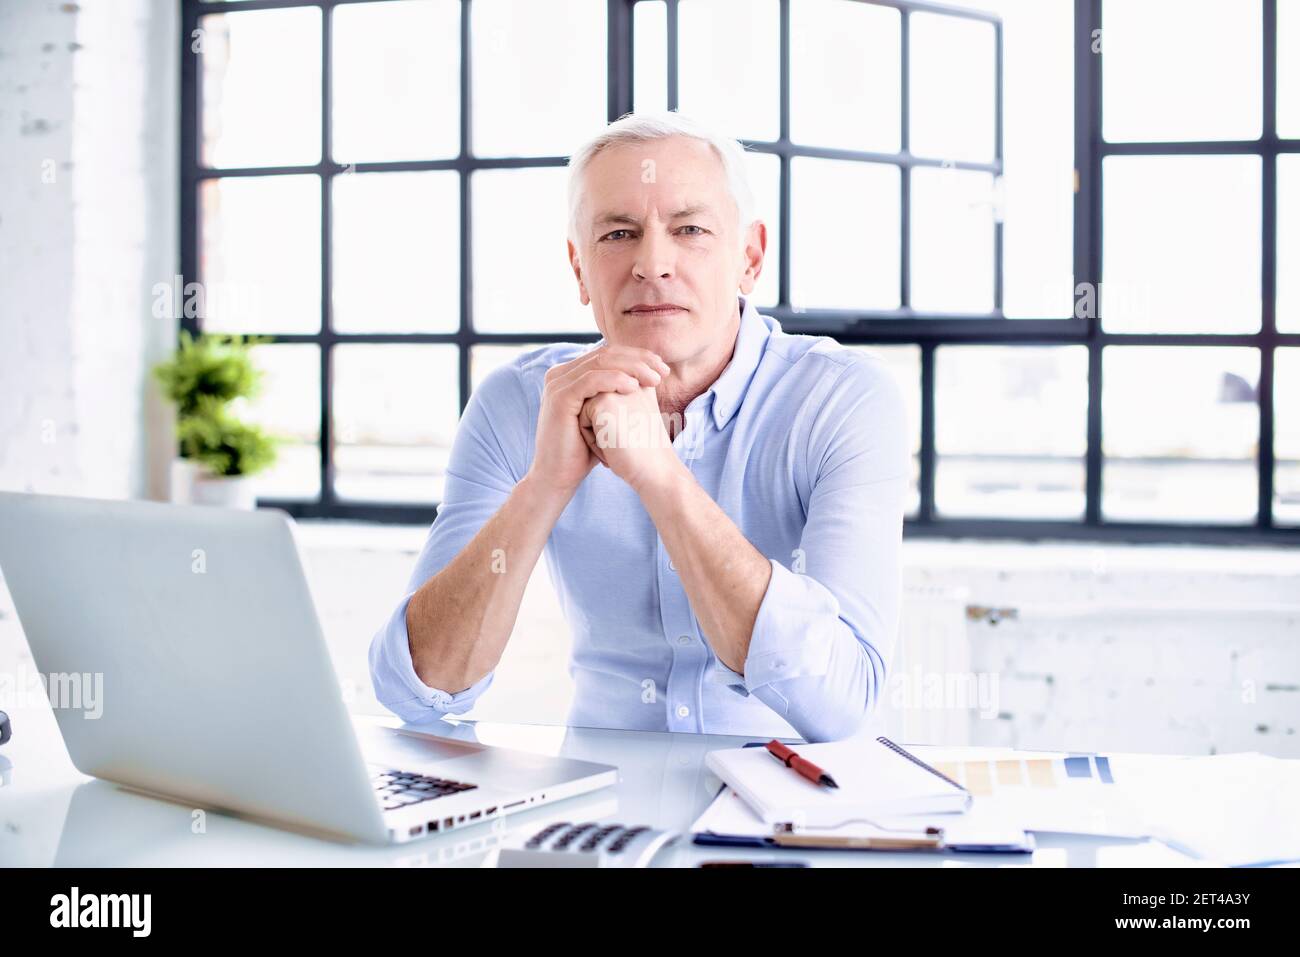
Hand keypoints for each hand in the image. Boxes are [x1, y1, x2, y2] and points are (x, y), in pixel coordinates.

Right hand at [527, 346, 669, 496]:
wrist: (558, 477)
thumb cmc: (584, 451)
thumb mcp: (603, 417)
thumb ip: (615, 395)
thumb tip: (644, 380)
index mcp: (570, 374)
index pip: (608, 354)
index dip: (638, 357)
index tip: (663, 369)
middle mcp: (560, 374)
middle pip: (606, 354)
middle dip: (639, 360)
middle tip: (663, 371)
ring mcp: (557, 384)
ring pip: (600, 363)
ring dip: (632, 368)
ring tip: (655, 379)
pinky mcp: (559, 398)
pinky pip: (591, 380)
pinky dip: (614, 380)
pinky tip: (634, 387)